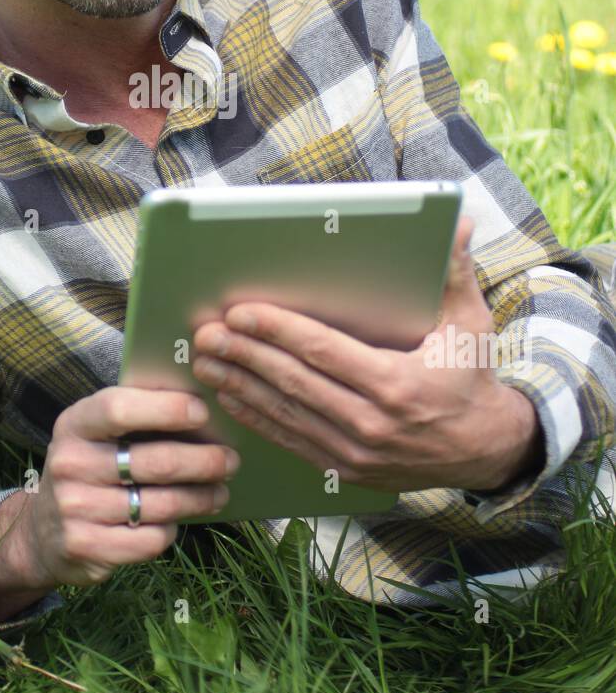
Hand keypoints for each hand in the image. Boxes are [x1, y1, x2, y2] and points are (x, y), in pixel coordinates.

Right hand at [11, 387, 239, 592]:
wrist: (41, 532)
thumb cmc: (88, 469)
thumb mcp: (96, 435)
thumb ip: (136, 418)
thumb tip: (202, 406)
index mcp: (75, 424)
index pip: (120, 408)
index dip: (167, 409)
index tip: (203, 412)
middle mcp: (70, 464)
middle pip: (156, 461)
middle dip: (205, 461)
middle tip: (231, 460)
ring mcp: (75, 508)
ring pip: (161, 505)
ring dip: (200, 498)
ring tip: (219, 492)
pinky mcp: (86, 547)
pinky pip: (149, 539)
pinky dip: (170, 530)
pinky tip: (177, 521)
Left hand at [190, 216, 542, 494]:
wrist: (487, 451)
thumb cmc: (472, 377)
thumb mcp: (471, 324)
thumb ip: (454, 272)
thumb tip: (456, 221)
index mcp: (398, 385)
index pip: (323, 352)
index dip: (277, 331)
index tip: (239, 313)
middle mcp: (372, 423)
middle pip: (294, 382)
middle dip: (245, 355)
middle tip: (205, 334)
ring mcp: (356, 452)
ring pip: (285, 414)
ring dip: (240, 386)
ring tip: (205, 361)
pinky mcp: (346, 470)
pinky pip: (292, 442)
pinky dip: (257, 419)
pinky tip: (231, 397)